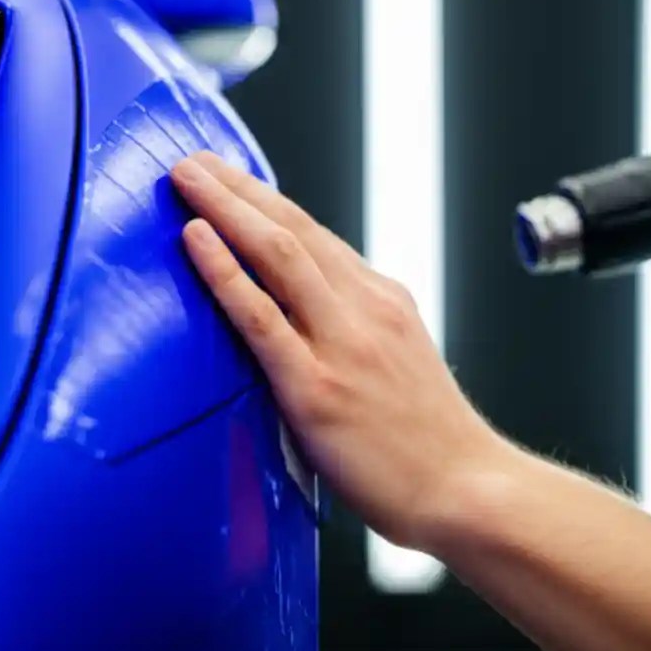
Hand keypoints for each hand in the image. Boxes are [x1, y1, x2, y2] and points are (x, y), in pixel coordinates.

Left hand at [170, 152, 506, 548]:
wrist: (467, 491)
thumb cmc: (430, 444)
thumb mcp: (402, 365)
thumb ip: (358, 336)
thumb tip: (307, 326)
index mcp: (384, 301)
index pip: (316, 236)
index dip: (266, 202)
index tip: (230, 179)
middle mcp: (365, 308)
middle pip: (292, 227)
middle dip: (238, 187)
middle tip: (193, 159)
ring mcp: (342, 344)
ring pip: (276, 252)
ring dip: (224, 207)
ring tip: (183, 178)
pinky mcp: (316, 386)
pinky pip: (260, 315)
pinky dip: (223, 271)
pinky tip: (195, 238)